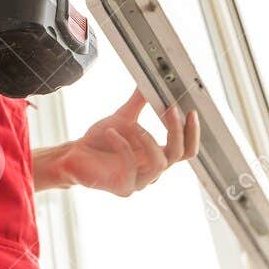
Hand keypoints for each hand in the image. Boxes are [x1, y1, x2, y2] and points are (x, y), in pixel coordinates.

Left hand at [42, 89, 199, 195]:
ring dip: (148, 139)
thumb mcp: (124, 116)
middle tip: (171, 109)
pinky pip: (131, 166)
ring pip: (159, 163)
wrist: (75, 155)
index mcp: (157, 155)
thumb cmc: (100, 140)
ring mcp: (140, 181)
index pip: (186, 150)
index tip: (190, 111)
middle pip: (178, 155)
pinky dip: (122, 145)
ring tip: (132, 124)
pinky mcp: (124, 187)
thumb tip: (150, 81)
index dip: (193, 133)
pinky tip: (111, 132)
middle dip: (176, 130)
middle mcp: (152, 170)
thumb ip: (139, 101)